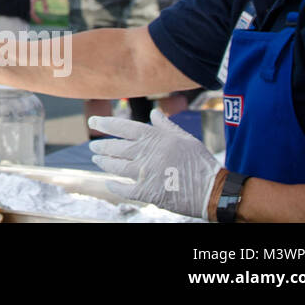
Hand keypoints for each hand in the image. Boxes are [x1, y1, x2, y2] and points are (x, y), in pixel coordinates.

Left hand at [89, 110, 220, 219]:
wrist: (212, 189)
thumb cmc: (200, 161)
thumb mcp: (184, 137)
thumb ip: (165, 125)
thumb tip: (153, 112)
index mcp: (153, 137)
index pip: (122, 126)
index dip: (105, 124)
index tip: (93, 122)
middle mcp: (144, 153)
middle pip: (115, 147)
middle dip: (101, 146)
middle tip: (94, 146)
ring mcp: (143, 173)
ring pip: (116, 166)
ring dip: (104, 163)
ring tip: (97, 160)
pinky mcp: (146, 191)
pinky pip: (124, 188)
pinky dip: (114, 185)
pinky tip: (109, 183)